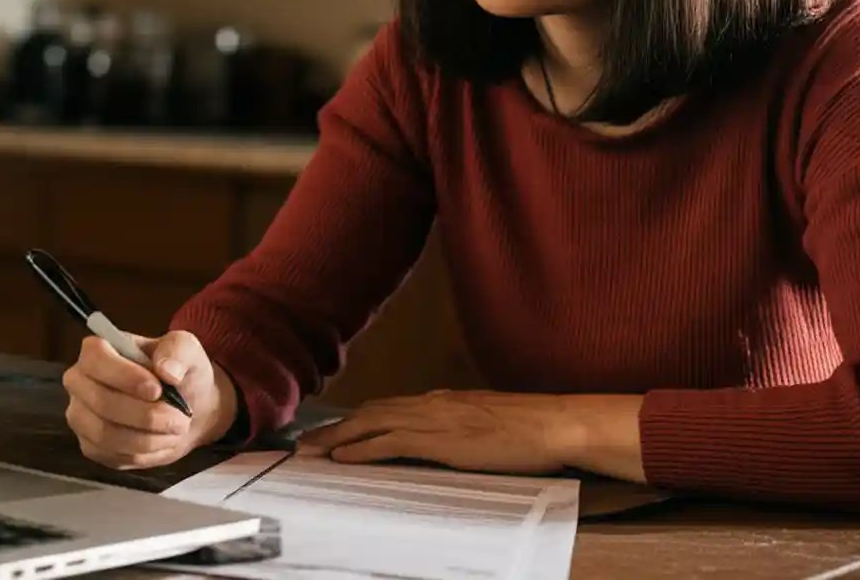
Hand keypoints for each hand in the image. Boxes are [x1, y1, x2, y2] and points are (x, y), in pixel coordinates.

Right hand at [62, 330, 236, 469]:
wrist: (190, 406)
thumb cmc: (180, 372)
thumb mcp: (187, 349)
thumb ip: (177, 350)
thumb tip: (166, 370)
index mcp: (96, 351)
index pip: (95, 360)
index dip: (125, 377)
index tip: (157, 390)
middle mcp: (80, 382)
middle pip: (102, 403)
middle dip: (146, 415)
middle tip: (179, 417)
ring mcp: (81, 417)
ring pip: (107, 434)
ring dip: (149, 437)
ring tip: (176, 428)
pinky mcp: (91, 446)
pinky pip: (113, 455)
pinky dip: (146, 452)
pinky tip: (163, 440)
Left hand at [299, 390, 645, 481]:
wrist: (553, 423)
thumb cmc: (529, 427)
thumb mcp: (486, 421)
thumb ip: (459, 425)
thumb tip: (446, 438)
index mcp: (442, 400)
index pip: (388, 407)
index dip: (357, 419)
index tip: (333, 430)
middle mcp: (430, 404)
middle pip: (370, 413)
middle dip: (335, 428)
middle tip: (306, 443)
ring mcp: (433, 420)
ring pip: (371, 425)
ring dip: (337, 439)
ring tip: (311, 452)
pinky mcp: (439, 440)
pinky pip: (389, 443)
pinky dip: (361, 449)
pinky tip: (342, 458)